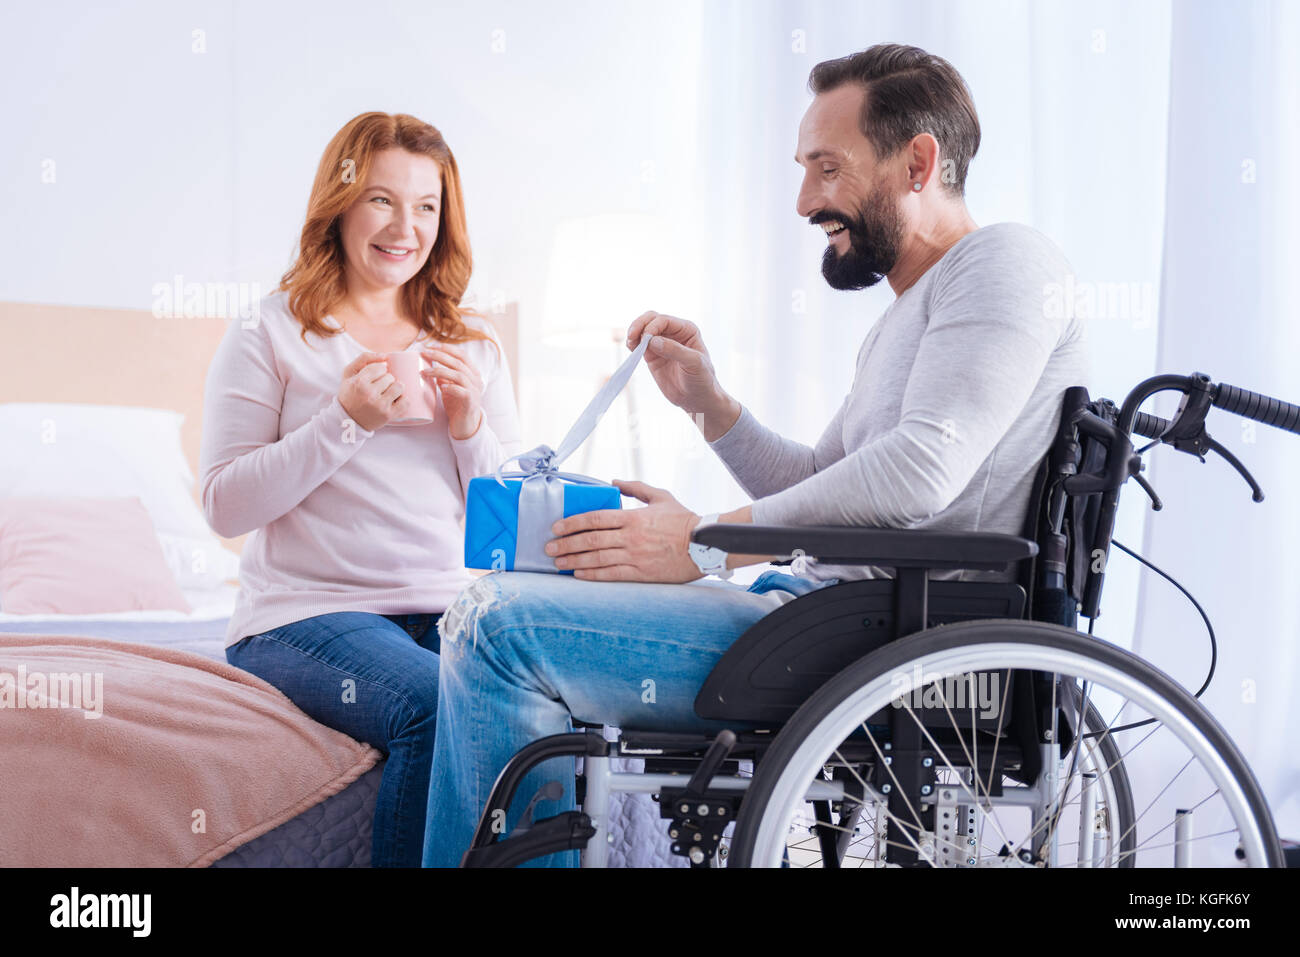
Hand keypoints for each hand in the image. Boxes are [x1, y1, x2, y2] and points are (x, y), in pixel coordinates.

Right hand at [337, 352, 406, 431]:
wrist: (348, 419)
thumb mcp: (349, 373)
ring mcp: (380, 405)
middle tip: (380, 386)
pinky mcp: (388, 415)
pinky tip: (395, 400)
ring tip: (389, 392)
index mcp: (359, 382)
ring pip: (399, 386)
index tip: (375, 377)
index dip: (380, 370)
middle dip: (387, 379)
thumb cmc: (350, 393)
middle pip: (390, 377)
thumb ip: (364, 358)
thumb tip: (385, 356)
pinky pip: (406, 401)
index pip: (380, 367)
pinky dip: (403, 399)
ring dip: (396, 388)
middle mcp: (369, 394)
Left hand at [421, 343, 483, 439]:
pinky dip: (451, 387)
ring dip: (440, 371)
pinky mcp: (471, 403)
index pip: (462, 355)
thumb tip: (429, 365)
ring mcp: (475, 391)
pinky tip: (441, 386)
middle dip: (440, 356)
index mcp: (472, 373)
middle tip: (425, 353)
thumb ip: (444, 376)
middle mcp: (476, 380)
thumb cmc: (456, 404)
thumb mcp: (449, 387)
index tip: (432, 346)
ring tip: (425, 372)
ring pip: (459, 375)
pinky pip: (462, 392)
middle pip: (458, 363)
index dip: (448, 349)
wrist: (465, 424)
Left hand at [544, 479, 702, 582]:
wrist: (706, 545)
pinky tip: (578, 574)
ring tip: (558, 563)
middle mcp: (631, 537)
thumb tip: (613, 481)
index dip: (572, 523)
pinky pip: (611, 574)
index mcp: (634, 516)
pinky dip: (592, 574)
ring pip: (597, 558)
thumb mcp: (661, 496)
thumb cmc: (683, 520)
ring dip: (574, 560)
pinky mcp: (642, 573)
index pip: (595, 518)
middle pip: (590, 540)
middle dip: (566, 544)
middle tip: (549, 548)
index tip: (556, 527)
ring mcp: (635, 556)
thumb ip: (636, 488)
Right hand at [625, 311, 739, 439]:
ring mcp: (662, 343)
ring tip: (630, 344)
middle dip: (640, 325)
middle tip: (631, 336)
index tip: (646, 339)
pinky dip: (633, 344)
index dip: (652, 326)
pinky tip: (631, 349)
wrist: (697, 399)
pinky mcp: (652, 355)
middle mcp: (674, 333)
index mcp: (687, 329)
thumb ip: (675, 350)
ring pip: (643, 329)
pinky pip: (639, 344)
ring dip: (634, 333)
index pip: (664, 320)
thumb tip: (653, 340)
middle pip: (651, 319)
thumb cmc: (702, 379)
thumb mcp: (694, 364)